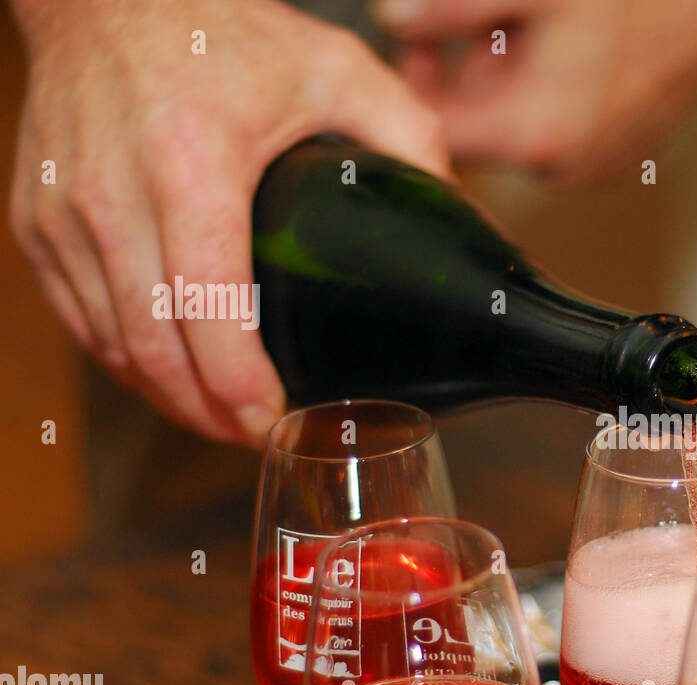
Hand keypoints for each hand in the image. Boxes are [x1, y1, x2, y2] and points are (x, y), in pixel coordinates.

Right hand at [9, 0, 449, 443]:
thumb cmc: (216, 28)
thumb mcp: (332, 66)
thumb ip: (406, 133)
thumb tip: (458, 206)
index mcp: (192, 166)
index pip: (206, 308)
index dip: (237, 386)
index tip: (273, 420)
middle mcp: (113, 196)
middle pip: (153, 349)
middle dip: (207, 413)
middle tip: (257, 435)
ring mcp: (61, 213)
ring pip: (111, 346)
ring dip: (167, 396)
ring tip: (220, 414)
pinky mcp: (34, 222)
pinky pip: (79, 320)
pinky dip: (125, 358)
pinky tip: (169, 371)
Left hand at [372, 0, 696, 179]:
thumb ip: (448, 8)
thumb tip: (392, 20)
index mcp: (537, 136)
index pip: (439, 133)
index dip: (414, 84)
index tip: (415, 40)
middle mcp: (569, 167)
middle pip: (482, 131)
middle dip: (466, 73)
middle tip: (473, 18)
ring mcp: (602, 164)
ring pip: (523, 127)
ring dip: (508, 78)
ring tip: (528, 22)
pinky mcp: (628, 153)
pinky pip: (567, 128)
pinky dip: (552, 89)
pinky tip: (570, 44)